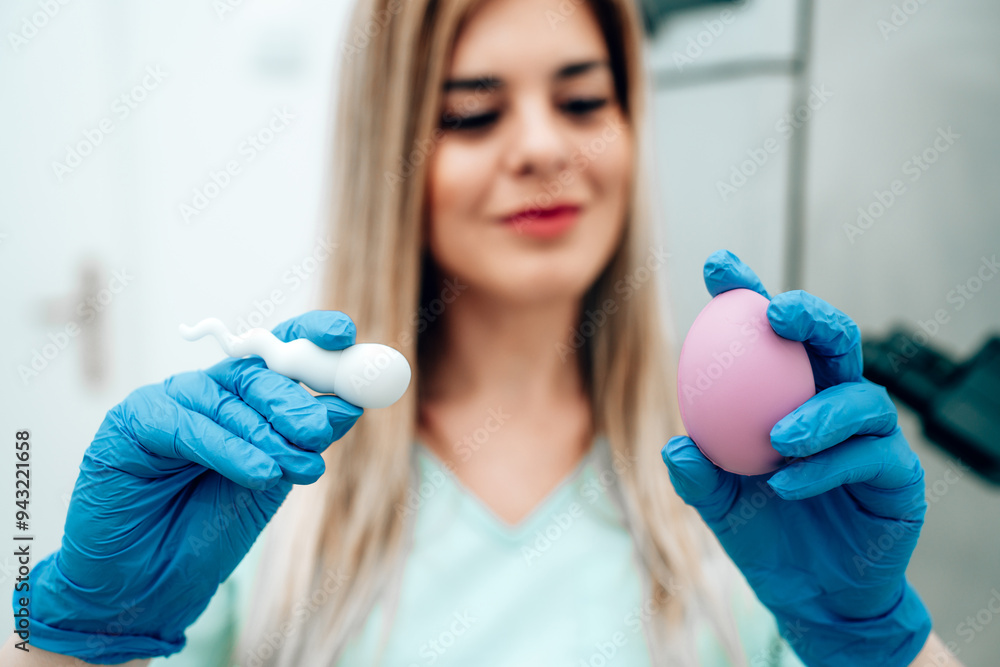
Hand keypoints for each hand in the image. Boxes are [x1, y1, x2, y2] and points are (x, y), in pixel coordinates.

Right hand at [17, 311, 362, 663]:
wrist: (149, 584)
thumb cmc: (209, 530)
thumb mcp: (271, 481)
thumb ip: (302, 442)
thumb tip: (348, 404)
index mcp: (243, 398)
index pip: (280, 350)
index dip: (312, 334)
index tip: (345, 335)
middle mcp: (208, 391)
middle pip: (257, 373)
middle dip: (295, 400)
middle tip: (320, 430)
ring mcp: (168, 401)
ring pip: (227, 400)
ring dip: (270, 435)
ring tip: (301, 469)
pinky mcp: (133, 421)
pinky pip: (188, 426)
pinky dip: (229, 449)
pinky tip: (260, 473)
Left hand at [661, 250, 932, 666]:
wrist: (813, 597)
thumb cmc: (766, 535)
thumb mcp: (719, 505)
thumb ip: (699, 476)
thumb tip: (675, 446)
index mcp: (786, 394)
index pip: (770, 334)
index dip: (747, 293)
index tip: (717, 267)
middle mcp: (831, 402)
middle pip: (832, 340)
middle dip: (808, 314)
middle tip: (774, 312)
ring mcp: (870, 437)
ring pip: (860, 396)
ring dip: (817, 412)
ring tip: (778, 438)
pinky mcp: (897, 474)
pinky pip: (870, 456)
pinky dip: (828, 465)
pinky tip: (788, 482)